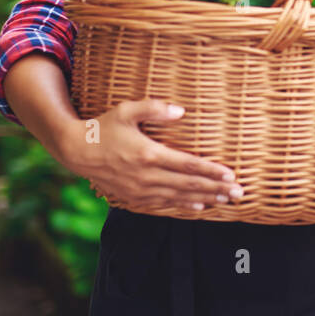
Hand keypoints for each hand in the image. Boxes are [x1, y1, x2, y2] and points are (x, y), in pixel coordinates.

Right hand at [58, 99, 242, 212]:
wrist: (75, 150)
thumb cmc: (103, 127)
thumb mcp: (126, 110)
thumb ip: (154, 108)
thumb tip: (181, 111)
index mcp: (148, 154)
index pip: (188, 165)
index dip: (211, 171)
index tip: (231, 175)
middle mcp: (146, 176)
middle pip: (189, 185)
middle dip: (216, 189)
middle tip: (239, 193)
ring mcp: (140, 190)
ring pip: (179, 197)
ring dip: (205, 199)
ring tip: (226, 201)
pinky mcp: (133, 197)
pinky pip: (164, 205)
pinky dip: (184, 206)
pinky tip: (200, 207)